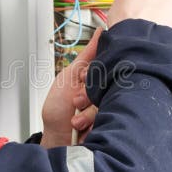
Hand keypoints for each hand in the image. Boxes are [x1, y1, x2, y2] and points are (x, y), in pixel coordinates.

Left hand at [40, 30, 101, 148]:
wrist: (57, 139)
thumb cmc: (58, 110)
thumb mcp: (67, 77)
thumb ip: (86, 55)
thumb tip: (101, 32)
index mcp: (95, 75)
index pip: (107, 62)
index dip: (95, 72)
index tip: (84, 80)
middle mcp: (104, 88)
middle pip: (111, 81)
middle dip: (89, 94)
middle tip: (76, 102)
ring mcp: (109, 104)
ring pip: (111, 99)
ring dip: (88, 111)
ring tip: (75, 119)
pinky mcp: (112, 119)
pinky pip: (114, 114)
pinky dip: (94, 121)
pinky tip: (82, 125)